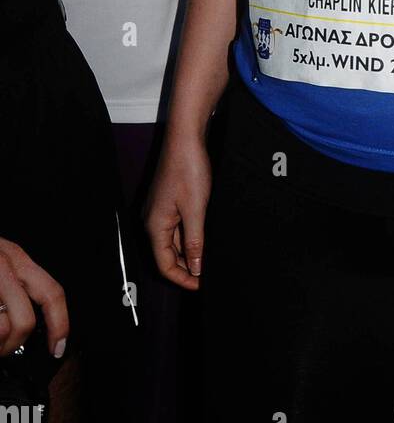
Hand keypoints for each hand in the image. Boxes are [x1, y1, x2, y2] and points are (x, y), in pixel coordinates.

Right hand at [0, 239, 68, 358]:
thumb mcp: (1, 262)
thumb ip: (17, 284)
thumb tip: (38, 322)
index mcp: (15, 258)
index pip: (51, 292)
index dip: (60, 324)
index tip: (57, 348)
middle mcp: (2, 265)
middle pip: (24, 321)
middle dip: (12, 343)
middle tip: (0, 347)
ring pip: (2, 329)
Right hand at [145, 134, 211, 289]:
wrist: (186, 137)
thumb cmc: (189, 170)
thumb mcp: (196, 210)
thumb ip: (195, 241)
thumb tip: (196, 268)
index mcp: (155, 225)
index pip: (164, 264)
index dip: (183, 278)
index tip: (202, 285)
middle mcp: (153, 220)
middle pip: (167, 255)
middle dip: (187, 267)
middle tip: (209, 275)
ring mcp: (161, 210)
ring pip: (173, 241)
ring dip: (189, 252)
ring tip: (210, 259)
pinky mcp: (170, 201)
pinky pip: (177, 227)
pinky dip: (190, 236)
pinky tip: (205, 237)